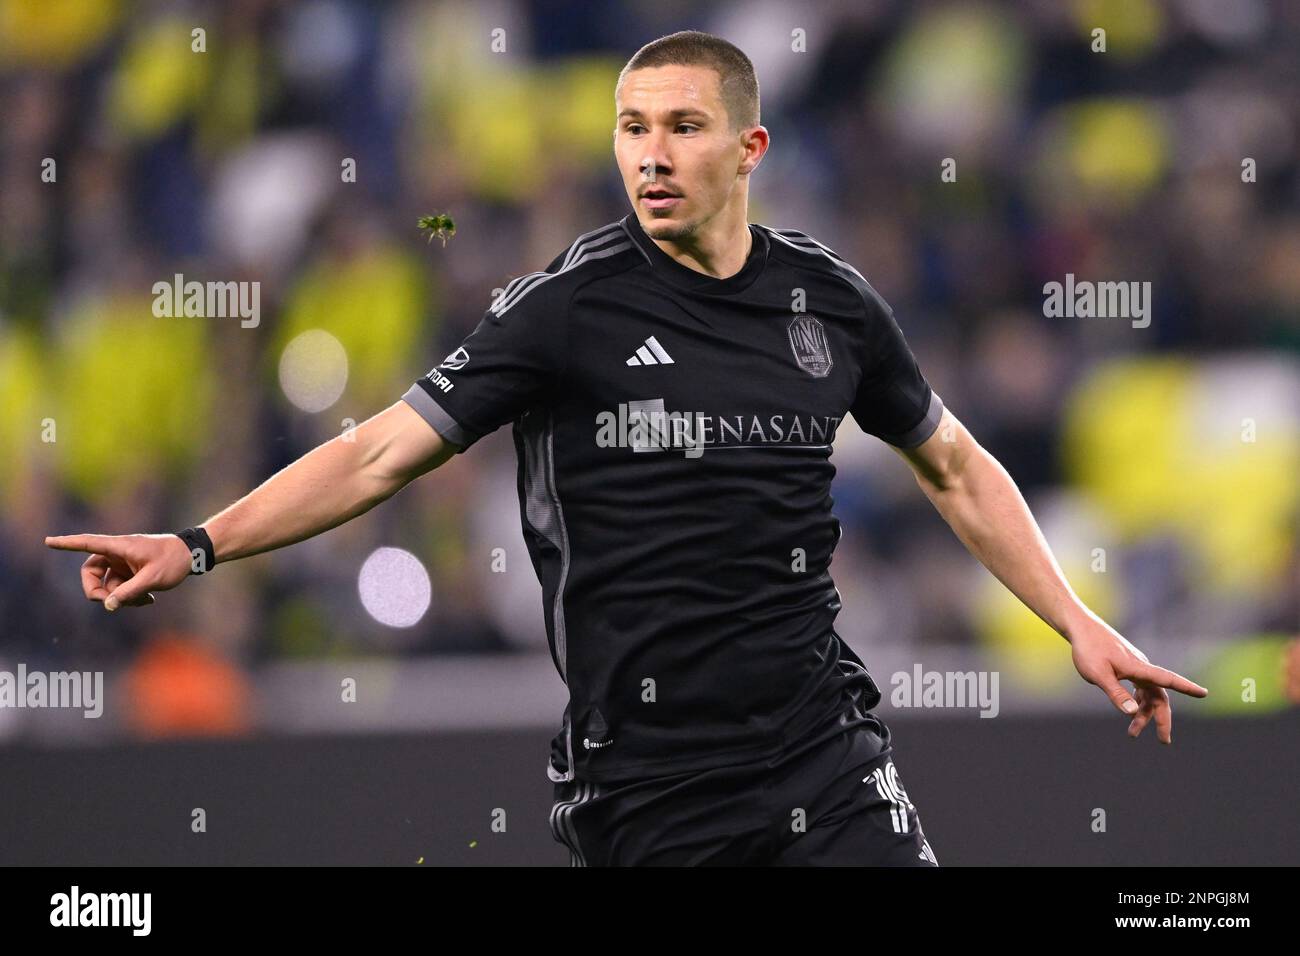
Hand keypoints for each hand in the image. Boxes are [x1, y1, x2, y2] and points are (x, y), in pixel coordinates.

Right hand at [44, 533, 196, 610]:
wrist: (192, 556)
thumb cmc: (174, 561)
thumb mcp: (152, 579)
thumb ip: (129, 592)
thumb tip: (108, 606)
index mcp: (119, 546)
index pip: (87, 543)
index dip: (67, 543)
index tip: (48, 541)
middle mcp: (117, 552)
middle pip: (90, 572)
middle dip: (98, 591)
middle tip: (111, 604)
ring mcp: (122, 562)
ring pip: (107, 584)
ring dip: (120, 596)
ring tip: (143, 601)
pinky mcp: (129, 571)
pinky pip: (119, 587)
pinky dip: (129, 596)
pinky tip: (148, 601)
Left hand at [1069, 615, 1207, 744]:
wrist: (1081, 628)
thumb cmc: (1088, 650)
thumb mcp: (1098, 674)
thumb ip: (1116, 693)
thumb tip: (1133, 713)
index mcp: (1138, 668)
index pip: (1168, 679)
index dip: (1186, 687)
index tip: (1204, 693)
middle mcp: (1141, 667)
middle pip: (1160, 696)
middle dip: (1162, 719)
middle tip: (1164, 741)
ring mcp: (1135, 667)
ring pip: (1149, 694)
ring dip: (1144, 714)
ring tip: (1132, 734)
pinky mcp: (1128, 667)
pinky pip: (1140, 688)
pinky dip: (1138, 702)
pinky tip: (1130, 713)